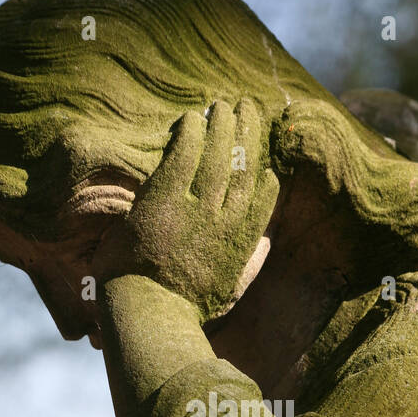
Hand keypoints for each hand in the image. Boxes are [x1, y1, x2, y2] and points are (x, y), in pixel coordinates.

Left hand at [99, 98, 279, 321]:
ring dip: (222, 125)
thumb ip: (246, 265)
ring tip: (222, 104)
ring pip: (218, 156)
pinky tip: (191, 119)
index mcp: (241, 243)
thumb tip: (265, 247)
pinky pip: (183, 157)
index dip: (263, 173)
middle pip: (243, 166)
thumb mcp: (228, 290)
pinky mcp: (166, 200)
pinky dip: (190, 135)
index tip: (264, 161)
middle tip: (248, 108)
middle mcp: (225, 221)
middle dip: (248, 133)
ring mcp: (197, 209)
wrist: (152, 312)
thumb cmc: (184, 308)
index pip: (262, 198)